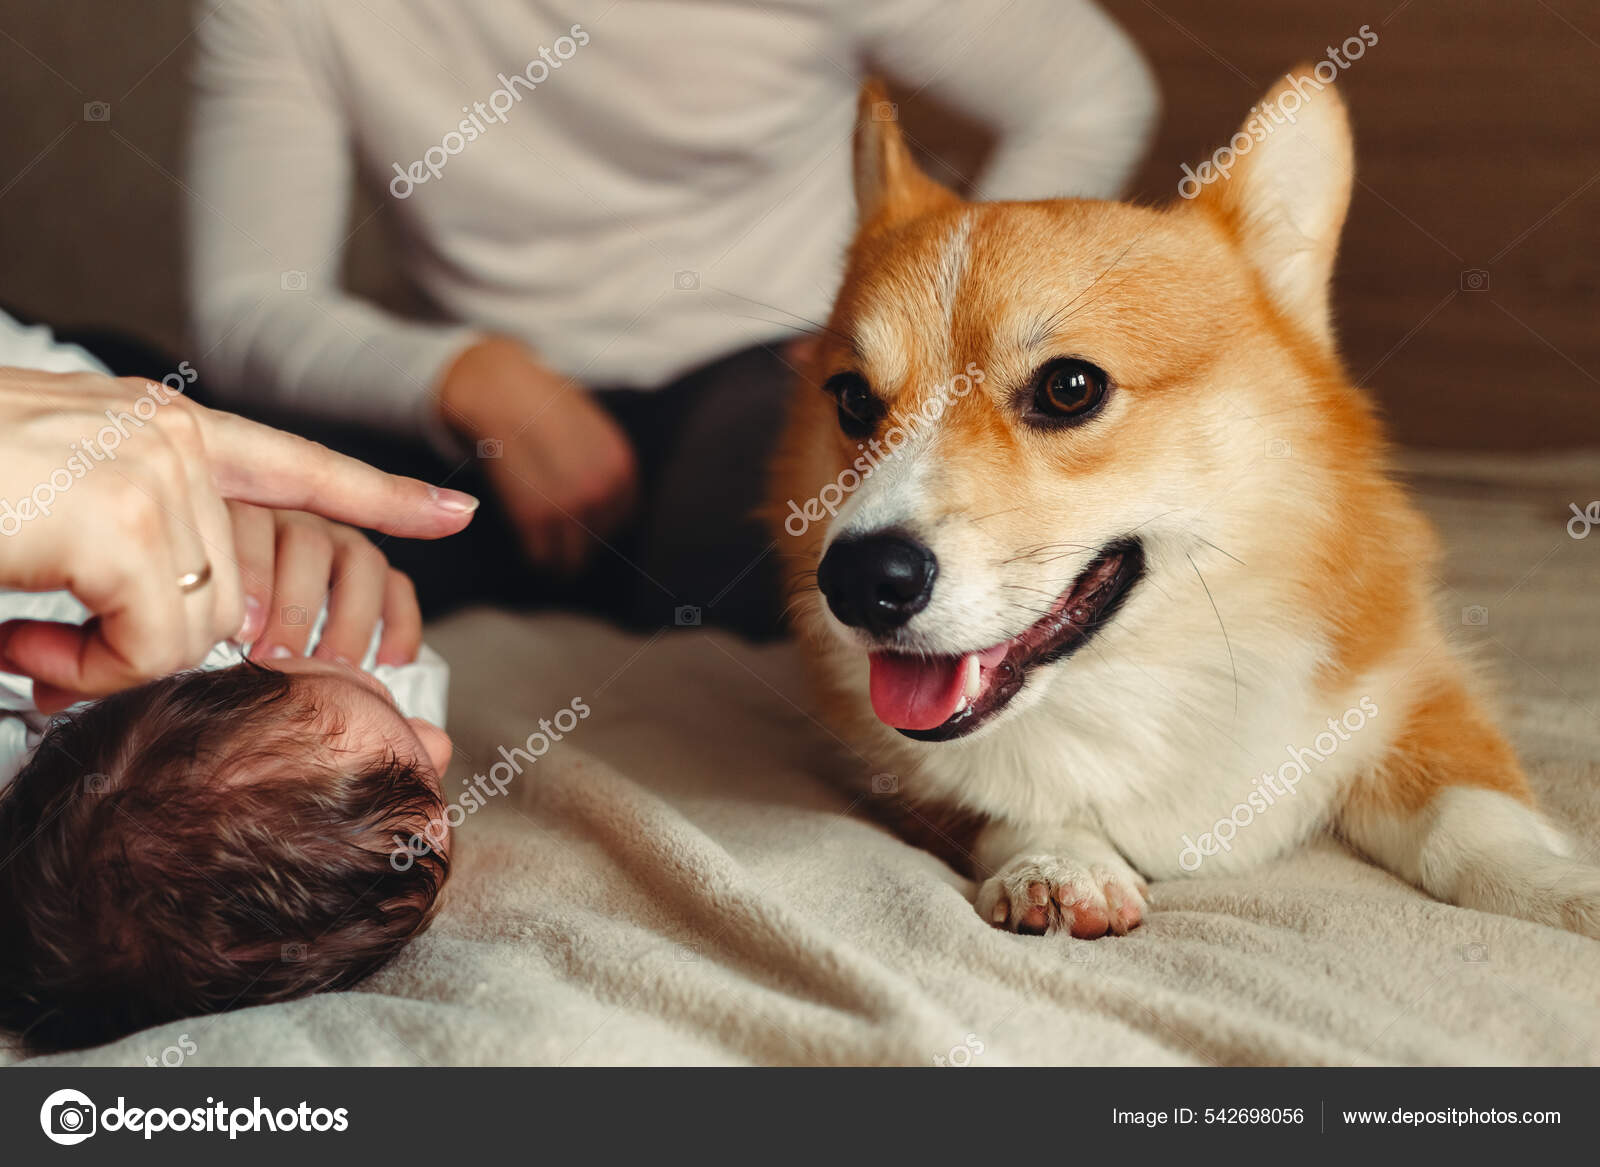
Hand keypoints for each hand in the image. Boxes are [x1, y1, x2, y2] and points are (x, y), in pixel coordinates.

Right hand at [0, 368, 475, 699]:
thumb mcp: (50, 506)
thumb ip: (129, 543)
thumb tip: (191, 625)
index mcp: (154, 425)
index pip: (294, 463)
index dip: (379, 492)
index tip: (456, 511)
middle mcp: (167, 432)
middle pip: (233, 593)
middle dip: (146, 646)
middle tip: (45, 639)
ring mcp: (149, 465)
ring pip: (199, 626)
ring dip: (107, 661)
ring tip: (25, 628)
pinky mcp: (119, 513)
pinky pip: (155, 645)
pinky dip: (87, 671)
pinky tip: (22, 636)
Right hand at [436, 336, 636, 573]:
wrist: (501, 390)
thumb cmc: (544, 408)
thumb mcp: (594, 429)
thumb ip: (606, 467)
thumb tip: (609, 506)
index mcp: (622, 466)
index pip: (622, 519)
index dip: (602, 525)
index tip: (584, 527)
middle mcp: (603, 487)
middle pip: (598, 542)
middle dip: (582, 544)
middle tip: (563, 541)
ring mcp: (570, 503)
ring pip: (571, 558)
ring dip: (560, 559)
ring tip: (548, 553)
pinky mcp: (534, 515)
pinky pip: (541, 555)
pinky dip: (536, 557)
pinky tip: (531, 548)